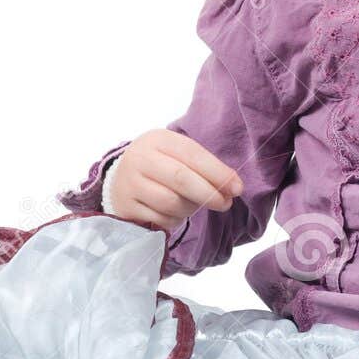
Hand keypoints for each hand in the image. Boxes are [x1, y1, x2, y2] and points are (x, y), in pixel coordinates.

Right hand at [107, 128, 243, 230]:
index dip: (218, 173)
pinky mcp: (125, 207)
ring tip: (196, 205)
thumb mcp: (179, 155)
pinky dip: (175, 219)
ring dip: (191, 208)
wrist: (120, 179)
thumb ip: (206, 167)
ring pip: (171, 202)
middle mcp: (139, 158)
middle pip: (181, 179)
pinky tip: (176, 212)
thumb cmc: (162, 166)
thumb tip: (234, 187)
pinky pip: (160, 218)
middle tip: (225, 203)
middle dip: (209, 194)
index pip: (192, 155)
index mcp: (157, 139)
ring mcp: (129, 183)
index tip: (237, 188)